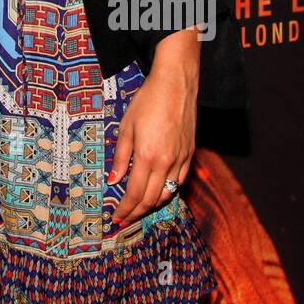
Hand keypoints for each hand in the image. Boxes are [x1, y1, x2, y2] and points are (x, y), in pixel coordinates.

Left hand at [109, 27, 199, 227]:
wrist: (176, 85)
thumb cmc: (148, 101)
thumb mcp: (126, 127)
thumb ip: (120, 156)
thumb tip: (114, 180)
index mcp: (148, 156)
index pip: (134, 193)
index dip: (125, 209)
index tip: (116, 218)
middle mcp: (166, 162)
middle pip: (151, 199)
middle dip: (136, 213)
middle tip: (124, 219)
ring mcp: (181, 160)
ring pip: (167, 194)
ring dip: (151, 205)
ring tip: (138, 209)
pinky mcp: (190, 155)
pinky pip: (179, 182)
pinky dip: (168, 192)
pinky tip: (159, 192)